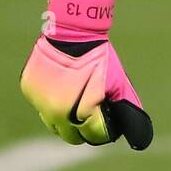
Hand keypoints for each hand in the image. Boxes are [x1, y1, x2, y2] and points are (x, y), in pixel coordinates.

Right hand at [20, 0, 152, 148]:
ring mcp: (39, 101)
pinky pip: (41, 107)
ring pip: (54, 124)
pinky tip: (62, 88)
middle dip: (85, 129)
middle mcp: (56, 112)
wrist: (73, 30)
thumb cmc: (100, 58)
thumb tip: (142, 141)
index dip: (105, 129)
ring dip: (66, 119)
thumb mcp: (118, 84)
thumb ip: (127, 112)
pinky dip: (51, 103)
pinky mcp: (29, 89)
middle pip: (72, 137)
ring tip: (77, 100)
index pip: (94, 136)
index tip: (107, 118)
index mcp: (80, 113)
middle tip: (92, 113)